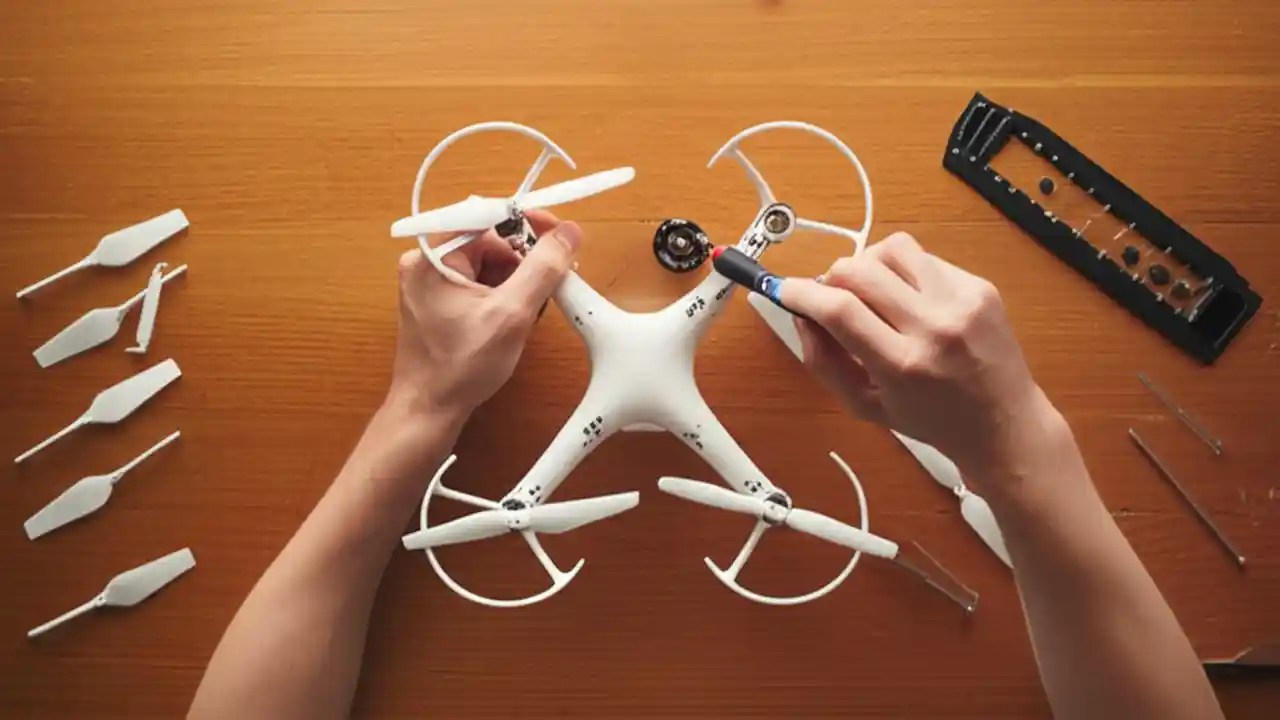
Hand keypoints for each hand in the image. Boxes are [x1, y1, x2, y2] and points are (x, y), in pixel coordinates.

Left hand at [387, 210, 580, 424]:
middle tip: (551, 282)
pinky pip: (479, 283)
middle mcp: (426, 262)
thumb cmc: (459, 368)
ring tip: (529, 310)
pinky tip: (515, 318)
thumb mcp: (511, 314)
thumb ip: (543, 269)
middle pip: (490, 241)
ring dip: (516, 281)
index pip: (487, 217)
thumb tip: (568, 234)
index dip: (527, 222)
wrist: (429, 410)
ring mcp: (431, 283)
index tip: (559, 233)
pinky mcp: (439, 302)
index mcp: (433, 256)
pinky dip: (503, 295)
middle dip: (524, 260)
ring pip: (488, 264)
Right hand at [781, 232, 1068, 491]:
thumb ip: (823, 361)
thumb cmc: (930, 420)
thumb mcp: (864, 407)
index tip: (784, 290)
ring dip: (868, 266)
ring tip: (873, 295)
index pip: (838, 309)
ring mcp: (962, 301)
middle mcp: (935, 327)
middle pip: (858, 269)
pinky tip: (910, 301)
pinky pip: (924, 258)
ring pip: (891, 249)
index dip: (800, 293)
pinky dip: (904, 274)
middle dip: (832, 279)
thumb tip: (801, 314)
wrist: (1003, 424)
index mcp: (903, 365)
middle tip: (833, 300)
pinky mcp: (980, 286)